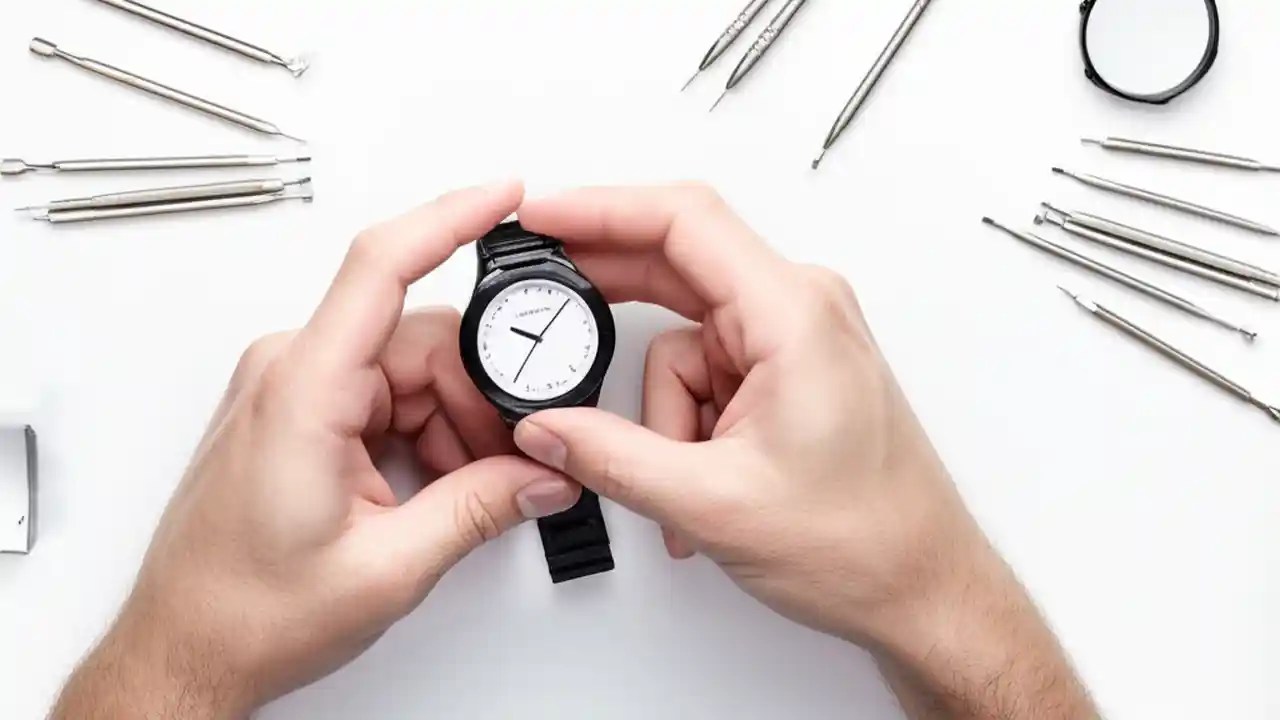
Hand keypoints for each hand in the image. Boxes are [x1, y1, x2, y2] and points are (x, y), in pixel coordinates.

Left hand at [51, 182, 582, 718]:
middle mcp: (292, 372)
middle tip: (511, 460)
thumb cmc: (246, 610)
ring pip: (412, 369)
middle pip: (423, 339)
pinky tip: (429, 486)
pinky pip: (386, 393)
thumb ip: (480, 510)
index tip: (503, 196)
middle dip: (479, 397)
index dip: (449, 218)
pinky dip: (424, 433)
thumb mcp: (388, 568)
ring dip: (453, 424)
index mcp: (304, 390)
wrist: (188, 647)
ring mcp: (293, 388)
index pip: (382, 267)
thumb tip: (544, 473)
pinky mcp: (301, 409)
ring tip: (460, 493)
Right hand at [513, 185, 1095, 716]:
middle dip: (606, 295)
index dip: (601, 208)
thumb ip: (612, 457)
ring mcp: (794, 341)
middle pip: (676, 265)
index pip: (684, 221)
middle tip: (542, 302)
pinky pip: (706, 373)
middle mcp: (799, 311)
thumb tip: (547, 427)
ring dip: (661, 409)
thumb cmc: (866, 540)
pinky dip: (684, 422)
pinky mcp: (785, 372)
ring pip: (683, 340)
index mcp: (794, 314)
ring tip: (673, 471)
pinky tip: (694, 473)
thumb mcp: (714, 502)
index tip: (542, 214)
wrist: (920, 587)